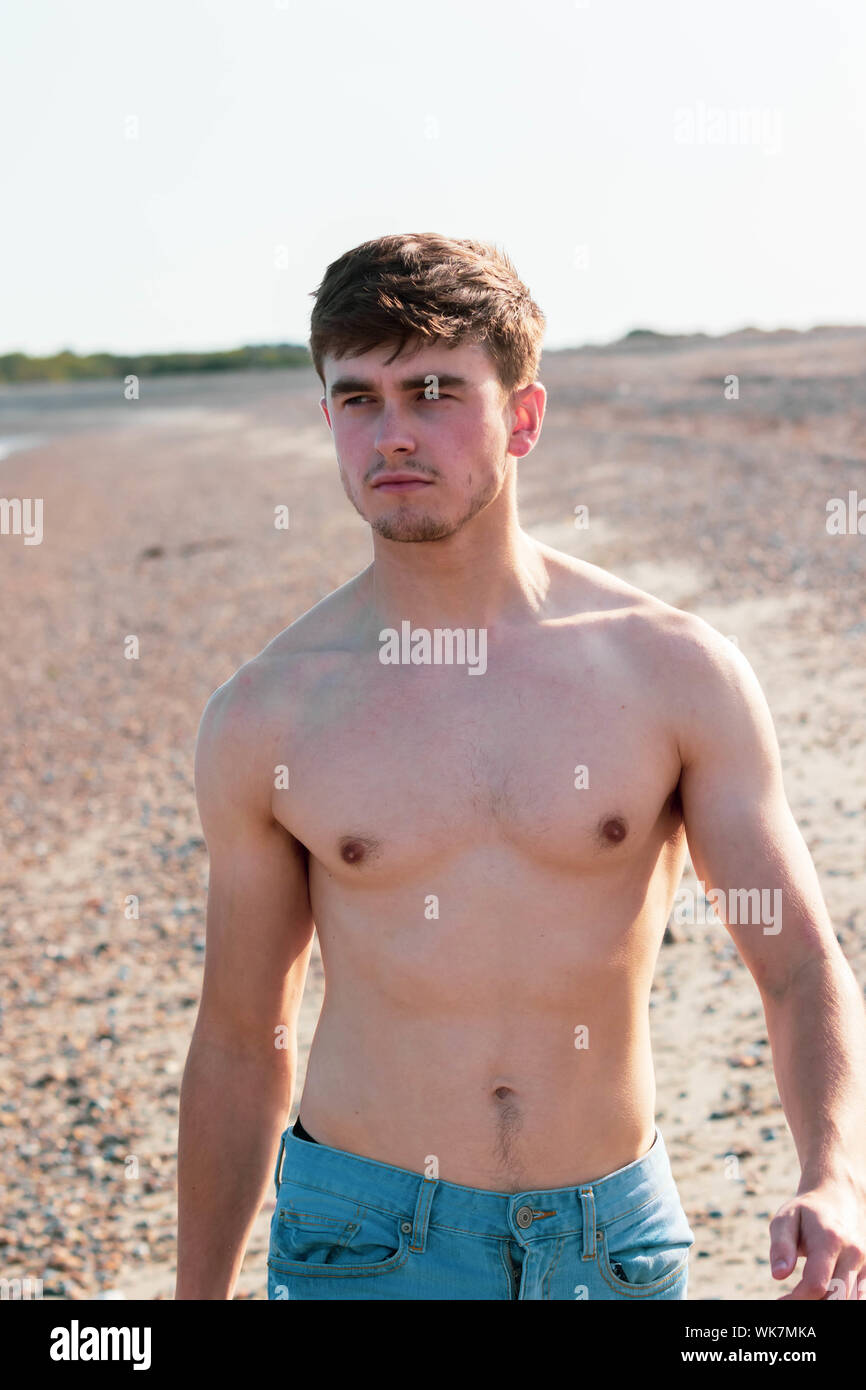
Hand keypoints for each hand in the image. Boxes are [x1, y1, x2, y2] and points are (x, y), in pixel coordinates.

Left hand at [769, 1174, 865, 1298]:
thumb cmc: (805, 1213)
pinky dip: (839, 1300)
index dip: (796, 1298)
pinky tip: (822, 1294)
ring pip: (848, 1300)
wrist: (836, 1200)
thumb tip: (778, 1275)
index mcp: (830, 1239)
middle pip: (835, 1297)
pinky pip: (858, 1296)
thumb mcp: (785, 1219)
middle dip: (810, 1303)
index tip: (780, 1299)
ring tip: (803, 1293)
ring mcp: (864, 1263)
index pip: (816, 1284)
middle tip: (790, 1299)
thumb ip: (781, 1246)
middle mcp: (853, 1253)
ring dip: (825, 1302)